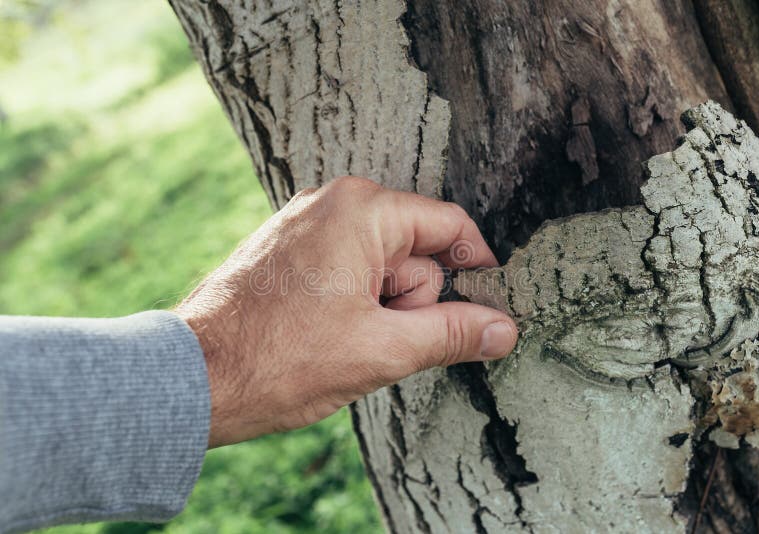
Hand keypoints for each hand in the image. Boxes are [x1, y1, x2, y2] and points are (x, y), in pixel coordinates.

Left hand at [176, 177, 517, 447]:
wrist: (193, 378)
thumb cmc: (278, 358)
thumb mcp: (383, 349)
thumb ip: (453, 334)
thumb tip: (502, 329)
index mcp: (361, 209)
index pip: (450, 226)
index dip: (478, 268)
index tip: (489, 308)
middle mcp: (332, 205)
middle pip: (415, 251)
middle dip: (411, 302)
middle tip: (379, 338)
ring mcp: (305, 227)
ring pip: (380, 268)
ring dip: (380, 310)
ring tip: (342, 343)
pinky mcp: (287, 253)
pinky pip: (347, 274)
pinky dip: (353, 306)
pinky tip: (325, 337)